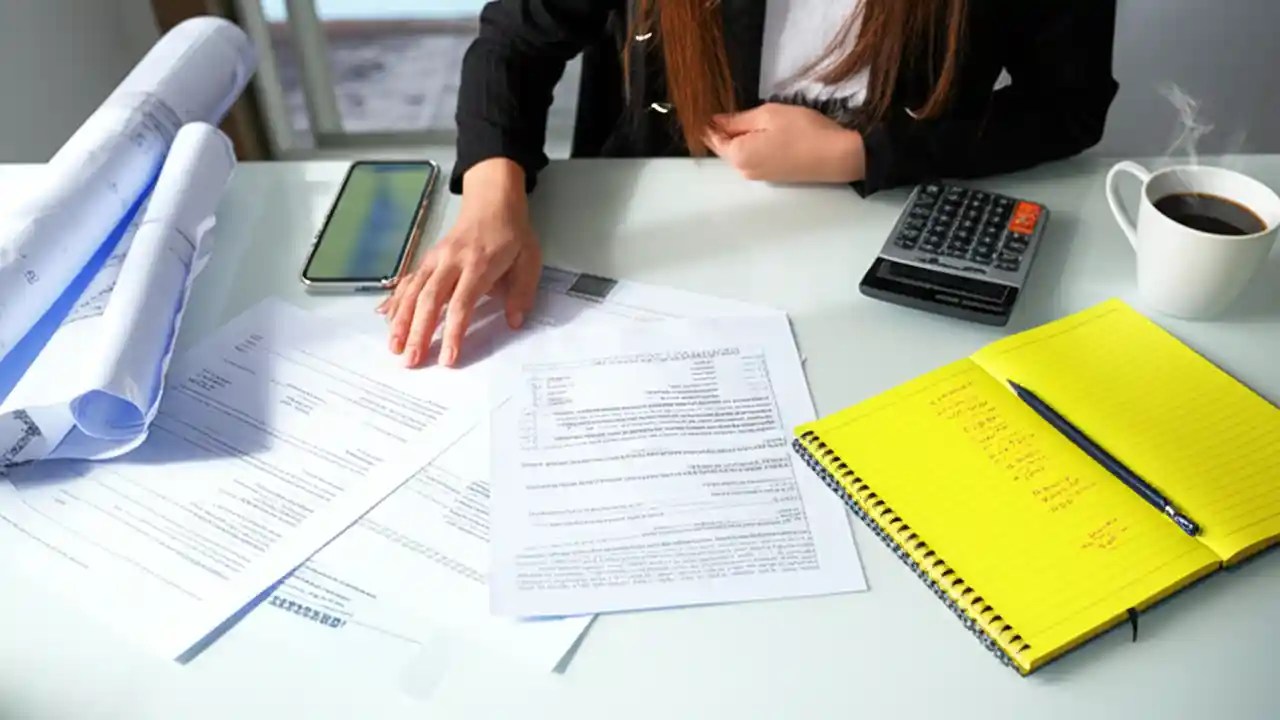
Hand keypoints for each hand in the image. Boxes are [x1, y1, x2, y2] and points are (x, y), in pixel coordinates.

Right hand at [377, 158, 540, 367]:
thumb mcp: (528, 260)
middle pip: (430, 300)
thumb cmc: (511, 234)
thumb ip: (522, 292)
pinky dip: (395, 299)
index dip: (453, 332)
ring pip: (413, 291)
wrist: (492, 201)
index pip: (462, 304)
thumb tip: (514, 322)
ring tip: (393, 346)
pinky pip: (408, 280)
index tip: (448, 357)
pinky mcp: (428, 259)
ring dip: (400, 320)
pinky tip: (384, 316)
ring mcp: (435, 259)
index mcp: (478, 265)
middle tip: (411, 360)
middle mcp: (451, 262)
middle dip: (418, 332)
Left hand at [704, 103, 865, 183]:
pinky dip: (751, 145)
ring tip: (748, 117)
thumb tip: (716, 121)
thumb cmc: (803, 131)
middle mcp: (744, 170)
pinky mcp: (772, 176)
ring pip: (739, 153)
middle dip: (723, 130)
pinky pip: (753, 158)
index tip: (708, 108)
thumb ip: (738, 120)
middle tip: (729, 108)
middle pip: (724, 148)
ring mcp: (758, 176)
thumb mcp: (767, 115)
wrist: (837, 156)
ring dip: (739, 137)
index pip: (713, 139)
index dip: (709, 123)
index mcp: (738, 155)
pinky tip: (762, 132)